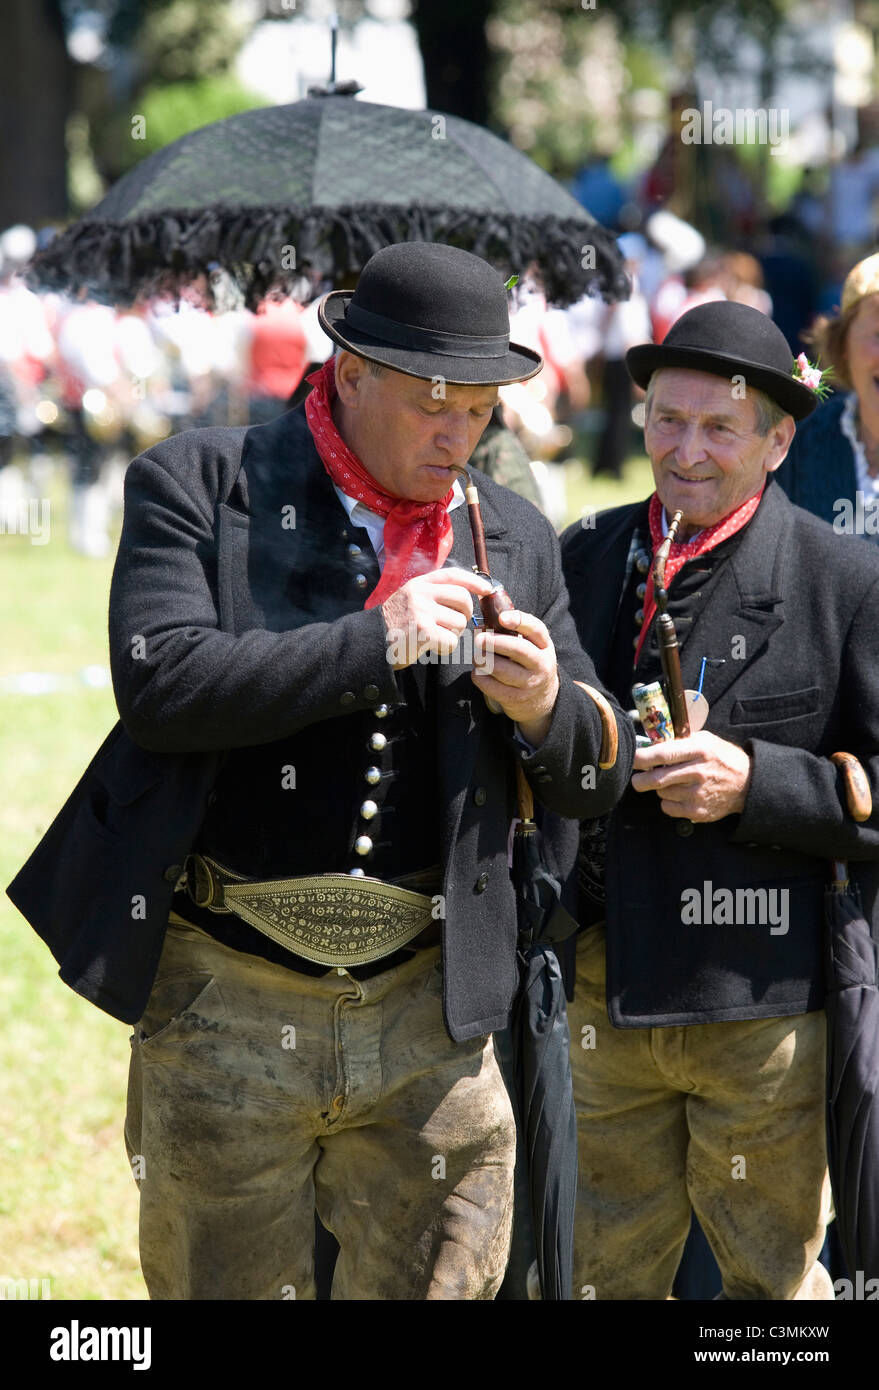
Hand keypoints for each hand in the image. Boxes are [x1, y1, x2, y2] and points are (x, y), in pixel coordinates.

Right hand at [381, 567, 492, 670]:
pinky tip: (434, 648)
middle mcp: (421, 593)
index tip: (487, 589)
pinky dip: (447, 649)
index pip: (453, 575)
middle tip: (455, 624)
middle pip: (462, 598)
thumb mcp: (409, 599)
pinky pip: (451, 640)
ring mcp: (422, 611)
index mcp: (419, 583)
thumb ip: (432, 594)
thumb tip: (465, 596)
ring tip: (437, 637)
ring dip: (454, 634)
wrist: (369, 643)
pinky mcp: (423, 631)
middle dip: (466, 614)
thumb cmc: (393, 625)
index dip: (474, 581)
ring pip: (459, 622)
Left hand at [471, 608, 558, 743]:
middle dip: (494, 641)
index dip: (519, 621)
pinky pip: (490, 686)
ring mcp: (529, 683)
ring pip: (500, 669)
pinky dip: (479, 676)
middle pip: (517, 649)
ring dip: (482, 660)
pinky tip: (479, 672)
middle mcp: (541, 664)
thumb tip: (480, 620)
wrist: (542, 699)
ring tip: (478, 657)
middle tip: (479, 639)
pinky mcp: (515, 699)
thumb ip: (511, 631)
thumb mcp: (531, 646)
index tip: (501, 617)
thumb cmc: (528, 663)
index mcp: (544, 646)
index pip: (536, 629)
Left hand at [631, 730, 751, 820]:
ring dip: (659, 788)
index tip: (633, 758)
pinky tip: (678, 794)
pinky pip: (668, 808)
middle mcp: (697, 772)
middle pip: (657, 779)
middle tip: (637, 779)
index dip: (642, 757)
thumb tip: (651, 742)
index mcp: (698, 751)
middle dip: (640, 780)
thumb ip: (680, 740)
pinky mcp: (697, 811)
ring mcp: (697, 794)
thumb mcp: (705, 740)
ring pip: (661, 793)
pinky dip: (668, 802)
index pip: (663, 754)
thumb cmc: (721, 758)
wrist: (746, 783)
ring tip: (671, 782)